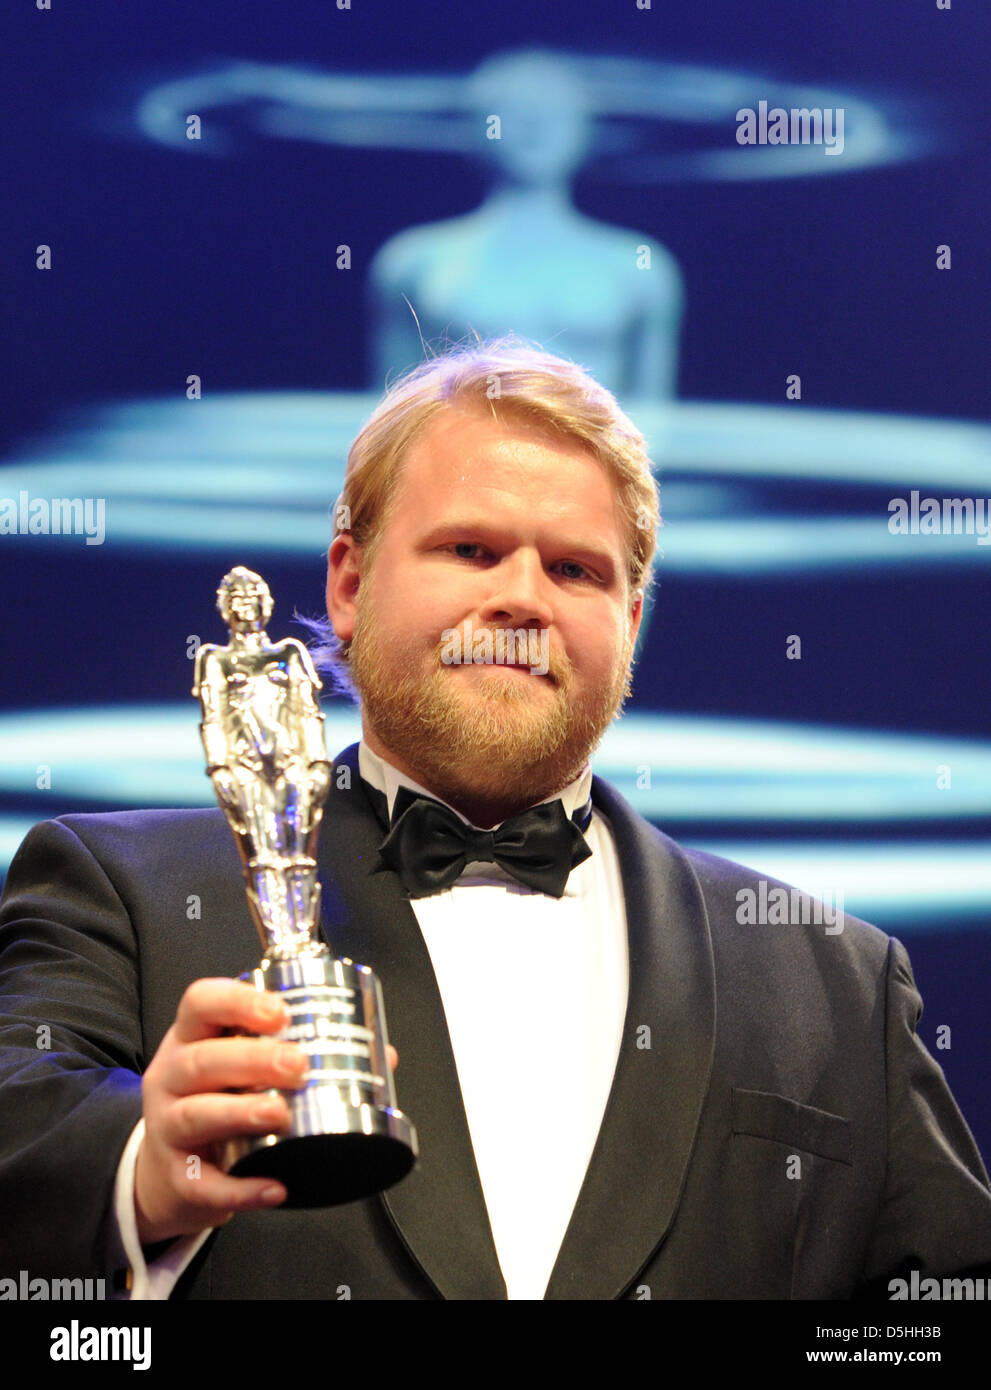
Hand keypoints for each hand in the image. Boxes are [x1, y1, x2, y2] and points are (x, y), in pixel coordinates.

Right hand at [133, 977, 397, 1246]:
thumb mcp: (240, 1068)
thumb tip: (384, 1055)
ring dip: (242, 1112)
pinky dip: (241, 1189)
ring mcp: (167, 1128)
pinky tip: (274, 1188)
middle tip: (298, 1065)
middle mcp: (172, 1076)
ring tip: (281, 1114)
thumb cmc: (215, 1102)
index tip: (279, 1012)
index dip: (237, 1001)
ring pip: (196, 1115)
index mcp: (192, 1038)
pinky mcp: (176, 1178)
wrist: (169, 1172)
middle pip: (202, 1060)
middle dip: (252, 1060)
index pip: (201, 1002)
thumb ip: (299, 1052)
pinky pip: (204, 1185)